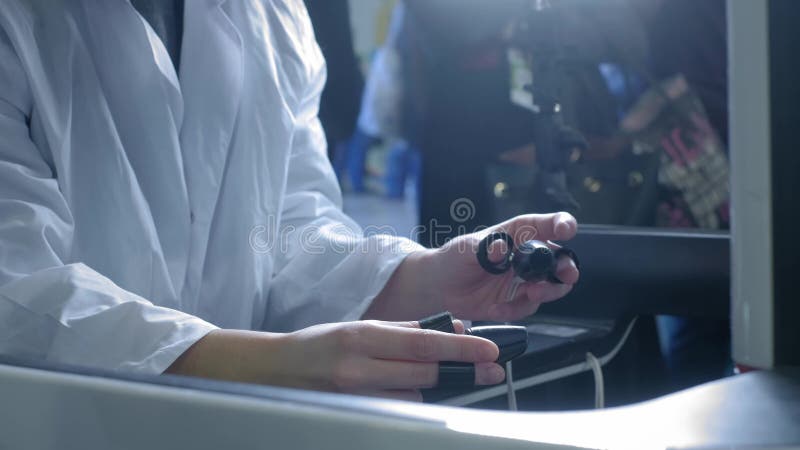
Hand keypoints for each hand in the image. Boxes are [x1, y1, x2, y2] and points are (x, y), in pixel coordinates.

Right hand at [166, 320, 503, 400]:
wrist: (276, 372)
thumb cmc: (319, 345)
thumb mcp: (361, 325)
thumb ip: (406, 329)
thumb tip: (449, 327)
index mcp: (362, 338)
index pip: (423, 344)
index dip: (460, 348)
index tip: (488, 350)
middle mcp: (359, 369)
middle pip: (425, 375)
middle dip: (462, 372)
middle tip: (490, 370)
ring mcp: (357, 396)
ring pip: (416, 397)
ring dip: (438, 387)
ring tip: (453, 376)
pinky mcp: (357, 413)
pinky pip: (399, 410)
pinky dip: (415, 400)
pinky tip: (419, 390)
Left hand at [367, 212, 579, 321]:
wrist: (437, 289)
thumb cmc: (451, 260)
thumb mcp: (465, 250)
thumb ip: (484, 248)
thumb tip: (499, 247)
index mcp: (515, 235)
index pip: (541, 225)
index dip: (559, 224)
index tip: (568, 228)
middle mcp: (523, 258)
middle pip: (557, 260)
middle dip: (566, 267)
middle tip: (566, 274)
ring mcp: (521, 281)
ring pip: (550, 286)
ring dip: (547, 291)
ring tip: (531, 294)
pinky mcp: (514, 302)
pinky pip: (526, 308)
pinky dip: (515, 310)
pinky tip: (497, 309)